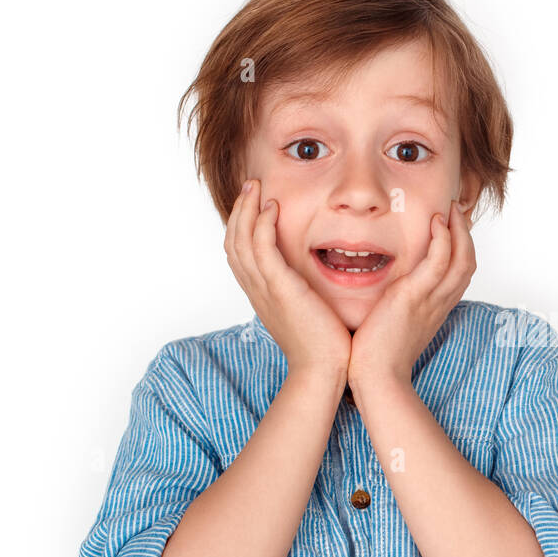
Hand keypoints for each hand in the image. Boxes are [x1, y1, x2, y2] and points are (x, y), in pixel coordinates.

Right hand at [224, 178, 351, 379]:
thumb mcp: (306, 312)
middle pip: (233, 241)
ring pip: (242, 241)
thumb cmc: (323, 345)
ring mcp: (266, 289)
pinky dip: (262, 225)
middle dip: (240, 210)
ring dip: (247, 209)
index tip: (254, 203)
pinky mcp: (281, 289)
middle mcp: (257, 290)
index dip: (241, 225)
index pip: (239, 253)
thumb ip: (301, 292)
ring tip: (256, 187)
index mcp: (261, 294)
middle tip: (250, 186)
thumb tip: (310, 281)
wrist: (324, 370)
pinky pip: (262, 249)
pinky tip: (272, 208)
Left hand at [348, 199, 475, 389]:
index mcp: (436, 309)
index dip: (461, 248)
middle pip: (469, 262)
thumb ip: (398, 305)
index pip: (460, 273)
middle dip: (466, 233)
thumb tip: (387, 294)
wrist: (377, 378)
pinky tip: (435, 221)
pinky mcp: (415, 296)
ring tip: (450, 209)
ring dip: (459, 230)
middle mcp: (440, 303)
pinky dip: (442, 239)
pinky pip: (439, 261)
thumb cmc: (378, 356)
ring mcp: (431, 299)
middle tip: (456, 210)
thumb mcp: (395, 324)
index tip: (453, 227)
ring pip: (462, 258)